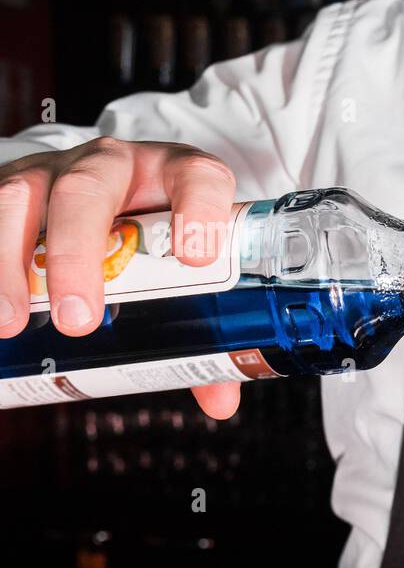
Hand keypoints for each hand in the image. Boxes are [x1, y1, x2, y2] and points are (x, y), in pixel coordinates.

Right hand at [0, 137, 240, 418]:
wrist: (118, 187)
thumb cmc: (161, 231)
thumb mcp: (187, 266)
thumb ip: (207, 331)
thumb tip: (218, 403)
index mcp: (176, 175)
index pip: (198, 177)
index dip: (200, 211)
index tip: (197, 258)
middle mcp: (114, 165)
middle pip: (89, 189)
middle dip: (78, 254)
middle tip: (80, 320)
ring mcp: (56, 170)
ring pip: (23, 198)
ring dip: (11, 263)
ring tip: (14, 323)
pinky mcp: (15, 187)